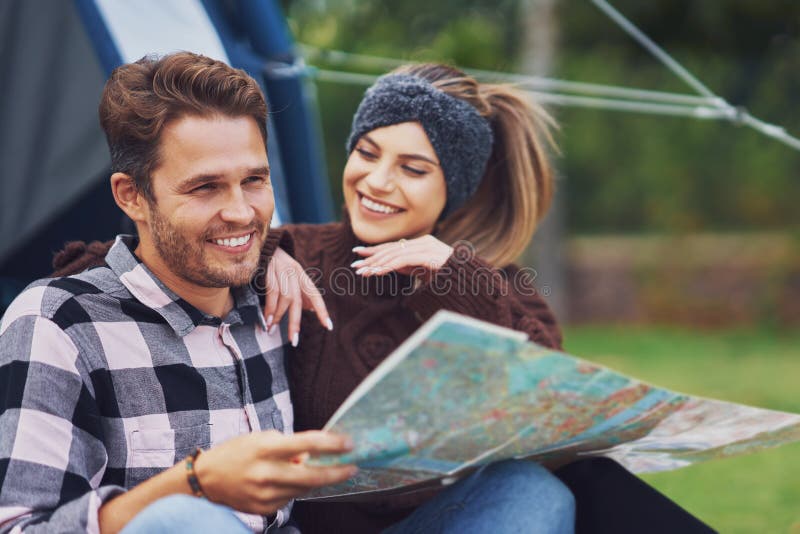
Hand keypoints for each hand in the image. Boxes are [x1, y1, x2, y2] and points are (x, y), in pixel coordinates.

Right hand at [195, 430, 356, 515]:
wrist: (206, 479)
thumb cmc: (237, 451)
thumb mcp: (262, 438)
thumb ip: (289, 446)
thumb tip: (313, 456)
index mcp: (266, 448)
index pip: (307, 444)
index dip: (332, 444)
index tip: (349, 443)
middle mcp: (266, 473)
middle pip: (312, 476)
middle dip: (337, 472)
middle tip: (353, 467)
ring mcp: (265, 494)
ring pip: (304, 489)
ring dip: (317, 480)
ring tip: (325, 470)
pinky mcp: (264, 509)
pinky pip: (290, 498)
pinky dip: (297, 489)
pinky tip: (293, 481)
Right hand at [263, 247, 332, 346]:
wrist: (259, 244)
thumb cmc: (275, 265)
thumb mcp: (290, 277)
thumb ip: (300, 292)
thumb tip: (310, 309)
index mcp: (302, 276)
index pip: (315, 295)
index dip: (322, 311)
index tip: (329, 327)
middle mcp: (295, 272)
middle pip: (298, 300)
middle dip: (295, 322)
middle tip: (294, 340)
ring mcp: (282, 270)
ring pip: (285, 297)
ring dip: (278, 316)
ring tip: (271, 330)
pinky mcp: (269, 269)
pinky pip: (272, 292)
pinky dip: (270, 307)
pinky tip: (267, 319)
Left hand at [351, 235, 453, 279]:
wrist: (470, 281)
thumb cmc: (449, 277)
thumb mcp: (422, 271)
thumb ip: (407, 266)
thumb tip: (387, 265)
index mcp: (422, 244)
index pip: (394, 246)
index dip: (375, 250)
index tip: (358, 254)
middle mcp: (423, 242)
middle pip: (392, 249)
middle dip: (371, 257)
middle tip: (355, 265)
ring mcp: (427, 247)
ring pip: (395, 254)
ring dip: (377, 264)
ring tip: (363, 271)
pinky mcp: (428, 256)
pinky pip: (403, 261)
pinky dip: (388, 266)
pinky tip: (376, 272)